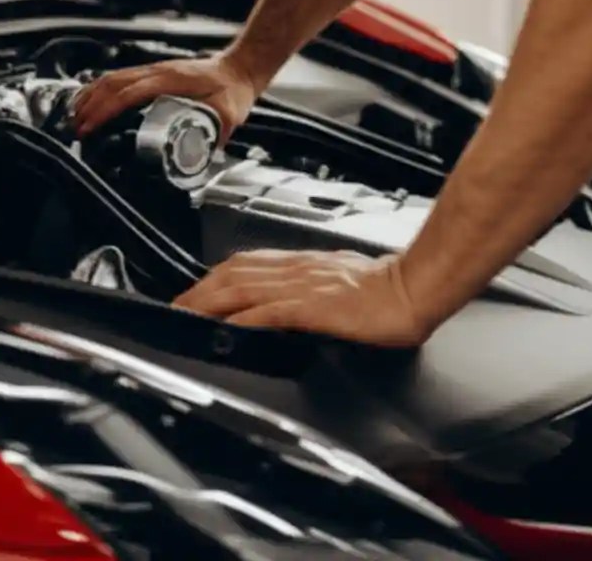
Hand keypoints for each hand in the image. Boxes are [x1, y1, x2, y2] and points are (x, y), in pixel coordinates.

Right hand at [72, 53, 261, 142]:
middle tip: (77, 129)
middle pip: (112, 83)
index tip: (91, 127)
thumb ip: (217, 134)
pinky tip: (90, 100)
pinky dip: (100, 88)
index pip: (129, 92)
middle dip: (90, 106)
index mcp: (171, 80)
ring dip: (90, 95)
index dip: (106, 110)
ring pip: (112, 78)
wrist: (239, 69)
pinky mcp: (152, 74)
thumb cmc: (232, 89)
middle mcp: (158, 72)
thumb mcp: (229, 114)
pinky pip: (120, 77)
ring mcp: (154, 70)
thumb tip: (201, 155)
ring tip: (74, 116)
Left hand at [173, 250, 434, 347]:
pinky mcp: (316, 308)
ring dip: (208, 303)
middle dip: (199, 291)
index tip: (192, 293)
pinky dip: (244, 318)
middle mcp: (297, 270)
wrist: (416, 287)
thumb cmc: (387, 288)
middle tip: (175, 309)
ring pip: (243, 288)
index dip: (212, 278)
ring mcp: (304, 287)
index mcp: (301, 264)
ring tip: (186, 316)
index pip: (243, 264)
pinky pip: (271, 311)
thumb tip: (289, 302)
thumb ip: (310, 287)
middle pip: (233, 273)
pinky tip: (226, 327)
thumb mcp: (338, 280)